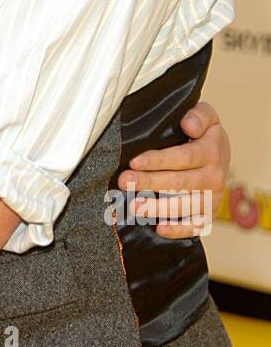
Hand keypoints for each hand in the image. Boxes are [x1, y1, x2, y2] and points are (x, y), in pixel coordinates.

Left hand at [117, 100, 228, 238]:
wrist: (221, 155)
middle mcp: (214, 177)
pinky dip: (178, 230)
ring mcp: (212, 198)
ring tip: (134, 206)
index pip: (183, 157)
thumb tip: (188, 125)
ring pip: (184, 206)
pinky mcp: (208, 215)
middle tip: (124, 181)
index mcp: (211, 151)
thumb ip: (199, 116)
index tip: (134, 161)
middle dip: (149, 182)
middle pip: (179, 182)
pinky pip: (195, 226)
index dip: (158, 160)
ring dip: (158, 208)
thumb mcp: (207, 116)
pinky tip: (159, 229)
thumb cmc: (205, 134)